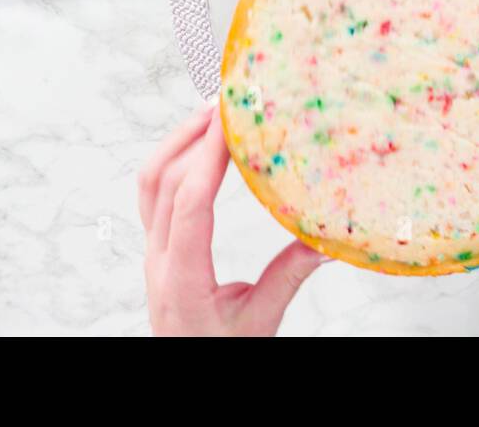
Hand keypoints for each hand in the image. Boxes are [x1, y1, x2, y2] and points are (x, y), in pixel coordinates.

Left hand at [139, 104, 325, 334]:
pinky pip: (152, 196)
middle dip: (191, 136)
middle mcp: (158, 260)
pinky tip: (195, 149)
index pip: (190, 203)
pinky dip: (172, 162)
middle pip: (162, 182)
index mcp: (182, 276)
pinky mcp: (155, 251)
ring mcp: (151, 254)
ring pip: (149, 185)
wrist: (187, 375)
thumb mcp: (261, 321)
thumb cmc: (221, 354)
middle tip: (224, 103)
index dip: (208, 158)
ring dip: (176, 143)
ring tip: (208, 115)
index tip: (229, 122)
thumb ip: (289, 278)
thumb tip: (328, 240)